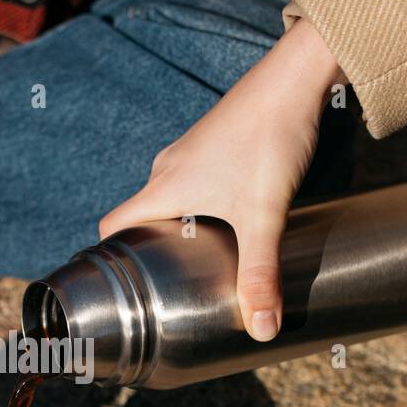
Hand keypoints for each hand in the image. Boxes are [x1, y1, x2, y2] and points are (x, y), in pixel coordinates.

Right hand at [100, 19, 345, 340]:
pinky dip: (199, 206)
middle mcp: (167, 169)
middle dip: (151, 251)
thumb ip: (260, 273)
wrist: (296, 76)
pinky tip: (230, 221)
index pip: (111, 226)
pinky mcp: (214, 144)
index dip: (110, 259)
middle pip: (140, 218)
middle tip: (171, 285)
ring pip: (169, 200)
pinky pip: (191, 183)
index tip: (124, 287)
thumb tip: (261, 330)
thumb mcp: (264, 215)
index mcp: (162, 188)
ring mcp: (190, 154)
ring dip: (178, 227)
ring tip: (202, 260)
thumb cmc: (270, 139)